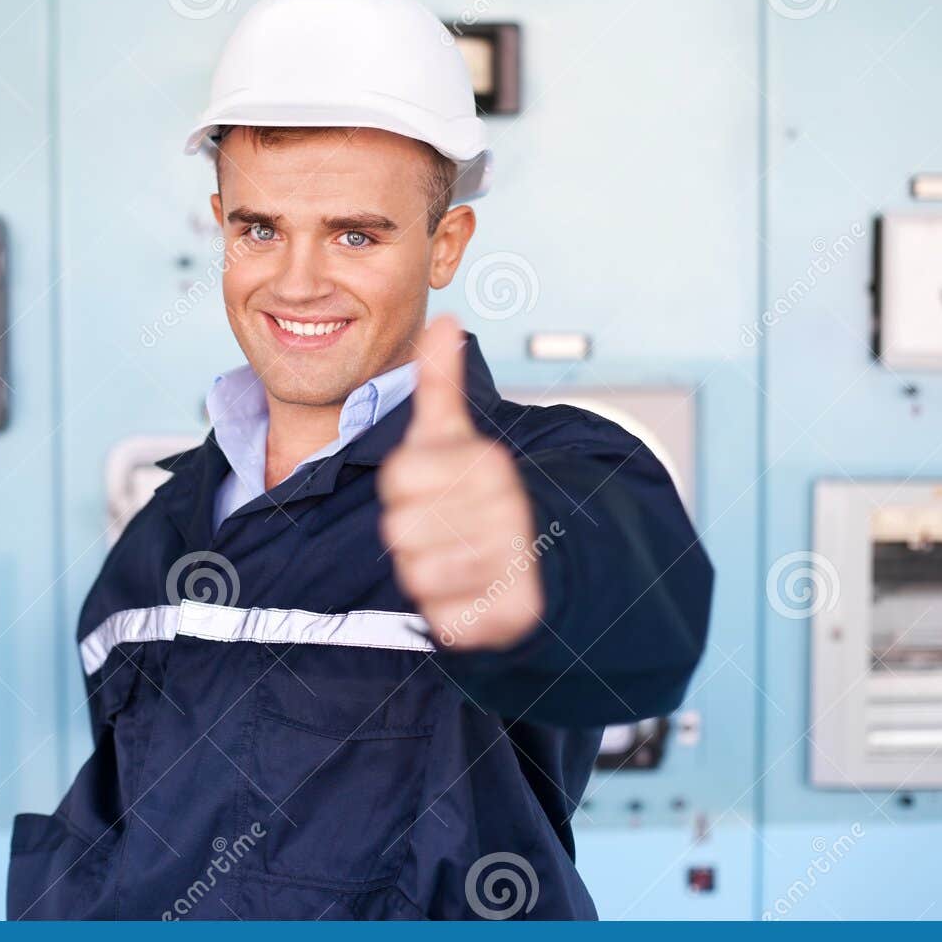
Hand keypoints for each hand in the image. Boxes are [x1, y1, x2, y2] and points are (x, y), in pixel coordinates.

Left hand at [378, 316, 543, 649]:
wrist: (545, 557)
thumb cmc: (480, 494)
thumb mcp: (455, 435)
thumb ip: (441, 380)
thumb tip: (444, 321)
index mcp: (486, 463)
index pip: (395, 481)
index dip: (404, 490)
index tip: (434, 490)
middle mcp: (504, 510)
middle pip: (399, 531)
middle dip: (413, 533)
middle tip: (446, 528)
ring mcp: (511, 563)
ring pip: (416, 576)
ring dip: (428, 574)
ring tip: (459, 559)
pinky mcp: (510, 617)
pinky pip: (443, 620)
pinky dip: (450, 614)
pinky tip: (472, 594)